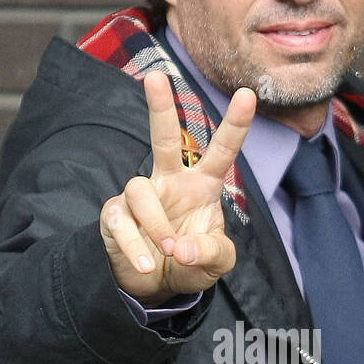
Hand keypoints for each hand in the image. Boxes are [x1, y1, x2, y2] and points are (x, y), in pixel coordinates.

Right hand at [100, 70, 256, 301]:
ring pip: (140, 190)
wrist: (155, 286)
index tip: (248, 94)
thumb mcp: (216, 263)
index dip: (235, 125)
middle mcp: (170, 182)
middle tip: (156, 77)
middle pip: (165, 139)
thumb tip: (181, 248)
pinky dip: (134, 246)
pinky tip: (144, 264)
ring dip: (157, 224)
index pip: (222, 151)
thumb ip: (210, 253)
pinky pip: (121, 220)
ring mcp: (140, 196)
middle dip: (160, 108)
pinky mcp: (115, 214)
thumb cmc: (191, 264)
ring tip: (168, 252)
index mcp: (202, 185)